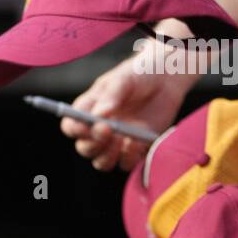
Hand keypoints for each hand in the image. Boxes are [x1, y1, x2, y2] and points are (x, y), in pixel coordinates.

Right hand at [60, 49, 190, 171]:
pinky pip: (125, 163)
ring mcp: (116, 143)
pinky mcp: (135, 150)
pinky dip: (128, 157)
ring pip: (102, 162)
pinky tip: (135, 142)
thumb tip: (99, 116)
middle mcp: (99, 131)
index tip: (84, 126)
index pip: (72, 127)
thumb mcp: (123, 79)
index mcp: (89, 111)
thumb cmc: (139, 74)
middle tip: (106, 130)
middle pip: (85, 148)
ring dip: (107, 155)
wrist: (166, 78)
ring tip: (120, 138)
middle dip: (93, 143)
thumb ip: (111, 97)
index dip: (74, 130)